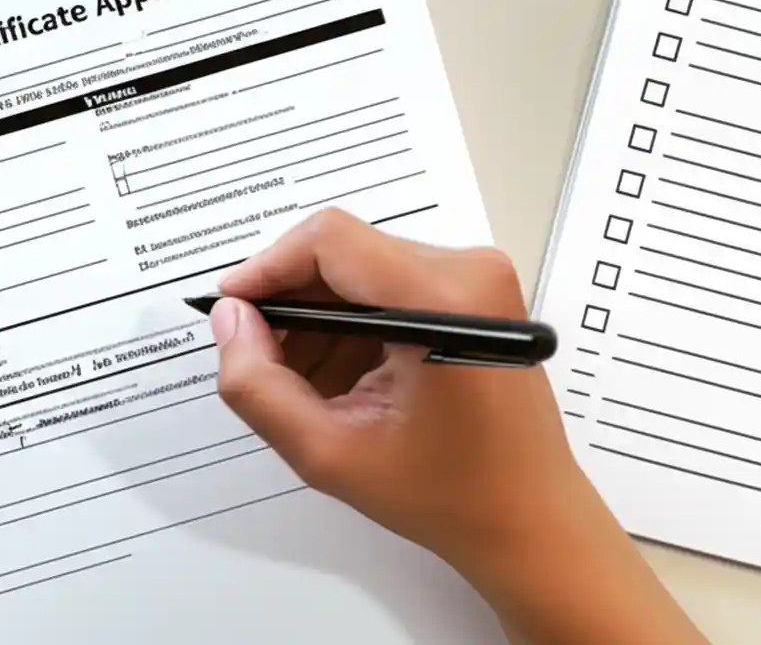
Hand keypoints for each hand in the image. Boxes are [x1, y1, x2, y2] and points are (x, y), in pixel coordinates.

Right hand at [209, 208, 704, 644]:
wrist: (531, 520)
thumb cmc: (446, 495)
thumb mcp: (328, 452)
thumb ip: (259, 386)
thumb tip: (230, 320)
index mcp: (442, 299)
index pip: (329, 240)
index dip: (268, 267)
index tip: (232, 308)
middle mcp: (468, 270)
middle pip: (344, 253)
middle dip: (291, 304)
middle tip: (260, 360)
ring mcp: (479, 279)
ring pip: (362, 270)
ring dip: (320, 319)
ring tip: (303, 386)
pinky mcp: (478, 294)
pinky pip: (390, 286)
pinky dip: (352, 326)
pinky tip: (342, 381)